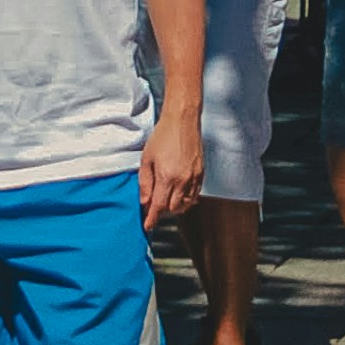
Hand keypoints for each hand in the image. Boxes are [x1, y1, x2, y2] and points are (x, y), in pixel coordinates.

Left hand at [139, 101, 201, 228]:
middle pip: (172, 209)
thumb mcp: (146, 159)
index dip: (151, 219)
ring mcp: (193, 176)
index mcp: (167, 176)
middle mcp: (182, 179)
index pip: (158, 207)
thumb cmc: (164, 135)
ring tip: (166, 199)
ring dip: (174, 207)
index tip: (147, 226)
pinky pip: (194, 194)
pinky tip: (179, 193)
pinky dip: (186, 199)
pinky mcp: (201, 172)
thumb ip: (144, 183)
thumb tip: (143, 202)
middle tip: (153, 206)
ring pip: (185, 204)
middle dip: (161, 211)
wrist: (182, 119)